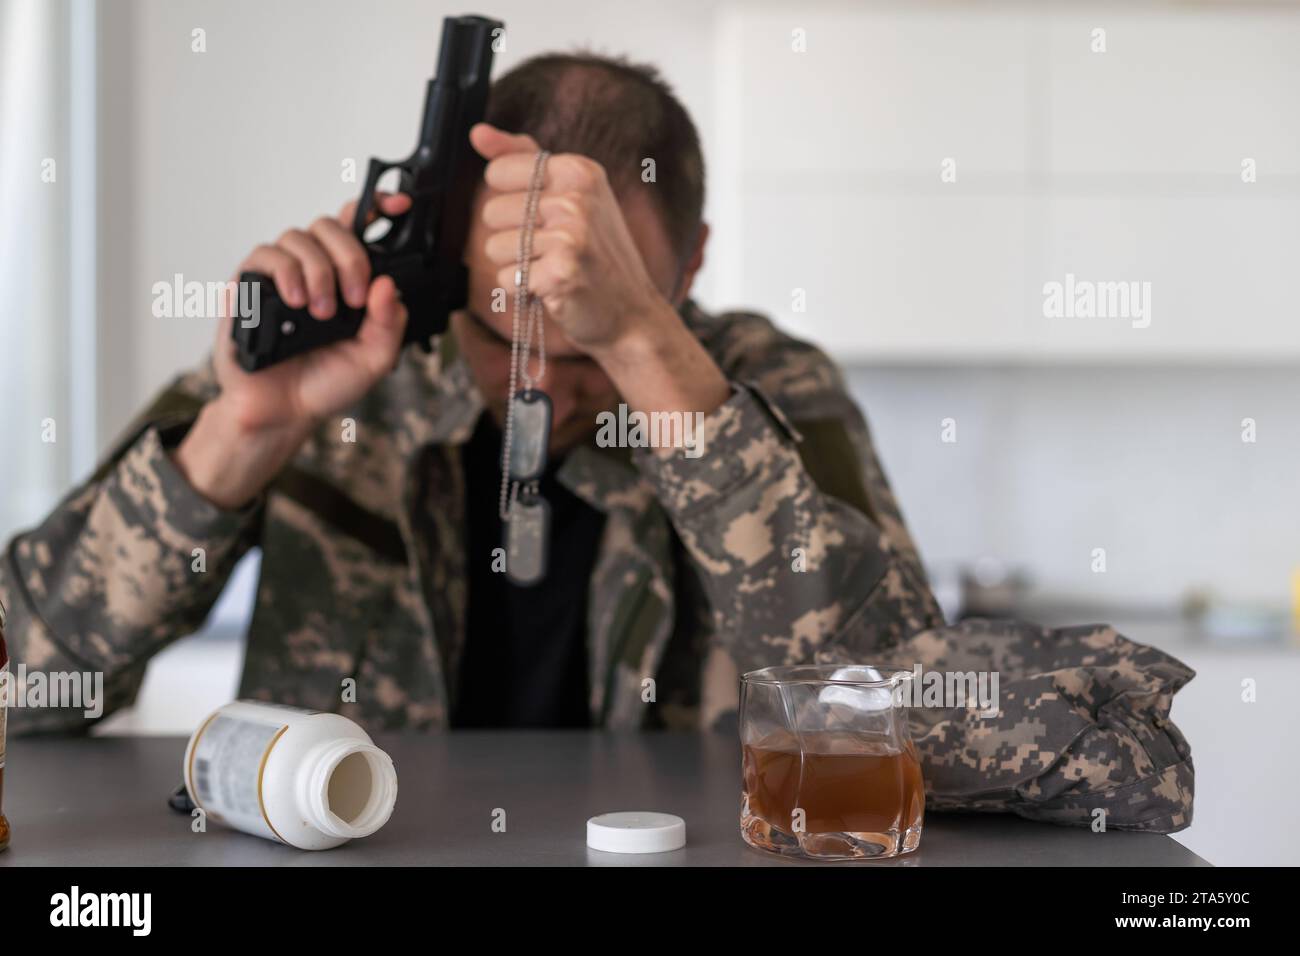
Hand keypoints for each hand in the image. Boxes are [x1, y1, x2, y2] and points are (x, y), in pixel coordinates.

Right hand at [174, 193, 411, 508]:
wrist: (283, 410)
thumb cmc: (327, 381)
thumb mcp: (375, 359)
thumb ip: (389, 324)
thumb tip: (388, 284)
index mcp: (347, 278)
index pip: (361, 229)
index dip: (379, 208)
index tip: (399, 205)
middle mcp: (314, 267)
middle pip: (330, 225)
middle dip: (349, 256)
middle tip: (353, 298)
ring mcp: (281, 273)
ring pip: (298, 236)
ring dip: (317, 271)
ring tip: (321, 312)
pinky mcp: (250, 284)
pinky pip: (265, 255)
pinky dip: (285, 273)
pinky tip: (296, 302)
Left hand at [470, 122, 666, 356]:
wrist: (632, 315)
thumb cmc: (598, 256)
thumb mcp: (571, 195)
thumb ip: (523, 159)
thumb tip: (477, 133)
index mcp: (579, 171)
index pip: (498, 172)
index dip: (510, 202)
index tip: (542, 217)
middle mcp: (577, 198)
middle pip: (492, 212)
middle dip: (512, 238)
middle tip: (552, 251)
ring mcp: (571, 236)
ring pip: (495, 247)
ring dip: (517, 267)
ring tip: (552, 270)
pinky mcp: (561, 273)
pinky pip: (506, 279)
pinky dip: (523, 291)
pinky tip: (553, 289)